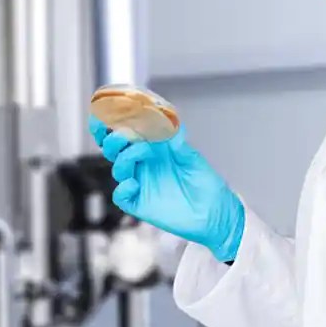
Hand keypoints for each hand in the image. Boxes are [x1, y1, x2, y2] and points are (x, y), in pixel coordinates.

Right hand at [89, 116, 244, 261]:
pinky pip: (121, 196)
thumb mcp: (194, 159)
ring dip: (124, 157)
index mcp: (153, 149)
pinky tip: (134, 185)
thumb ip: (179, 144)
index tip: (109, 112)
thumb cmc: (206, 185)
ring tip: (143, 151)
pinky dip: (122, 189)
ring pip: (117, 168)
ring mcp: (140, 183)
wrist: (215, 214)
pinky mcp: (139, 203)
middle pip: (114, 149)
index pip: (128, 133)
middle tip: (122, 133)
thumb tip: (171, 125)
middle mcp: (143, 164)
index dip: (114, 123)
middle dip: (111, 138)